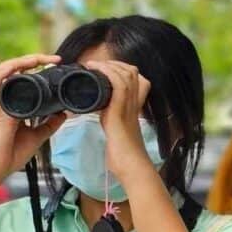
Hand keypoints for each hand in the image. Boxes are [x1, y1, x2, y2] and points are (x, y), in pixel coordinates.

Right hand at [0, 54, 67, 187]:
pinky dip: (4, 75)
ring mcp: (1, 104)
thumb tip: (64, 113)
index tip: (56, 64)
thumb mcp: (38, 136)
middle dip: (31, 60)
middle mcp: (7, 100)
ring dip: (18, 62)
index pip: (22, 77)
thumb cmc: (12, 153)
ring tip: (37, 58)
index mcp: (16, 104)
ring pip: (1, 73)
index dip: (35, 67)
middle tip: (53, 59)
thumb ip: (49, 124)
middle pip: (12, 70)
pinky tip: (17, 69)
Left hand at [83, 60, 154, 182]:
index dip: (122, 70)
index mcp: (135, 108)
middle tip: (96, 66)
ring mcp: (130, 107)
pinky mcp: (120, 112)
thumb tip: (98, 114)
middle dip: (114, 65)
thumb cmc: (124, 155)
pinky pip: (118, 85)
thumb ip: (112, 121)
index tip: (104, 70)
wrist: (131, 166)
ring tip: (93, 65)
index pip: (137, 79)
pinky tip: (95, 71)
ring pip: (126, 75)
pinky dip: (107, 74)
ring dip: (108, 66)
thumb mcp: (118, 132)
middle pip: (132, 73)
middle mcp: (135, 104)